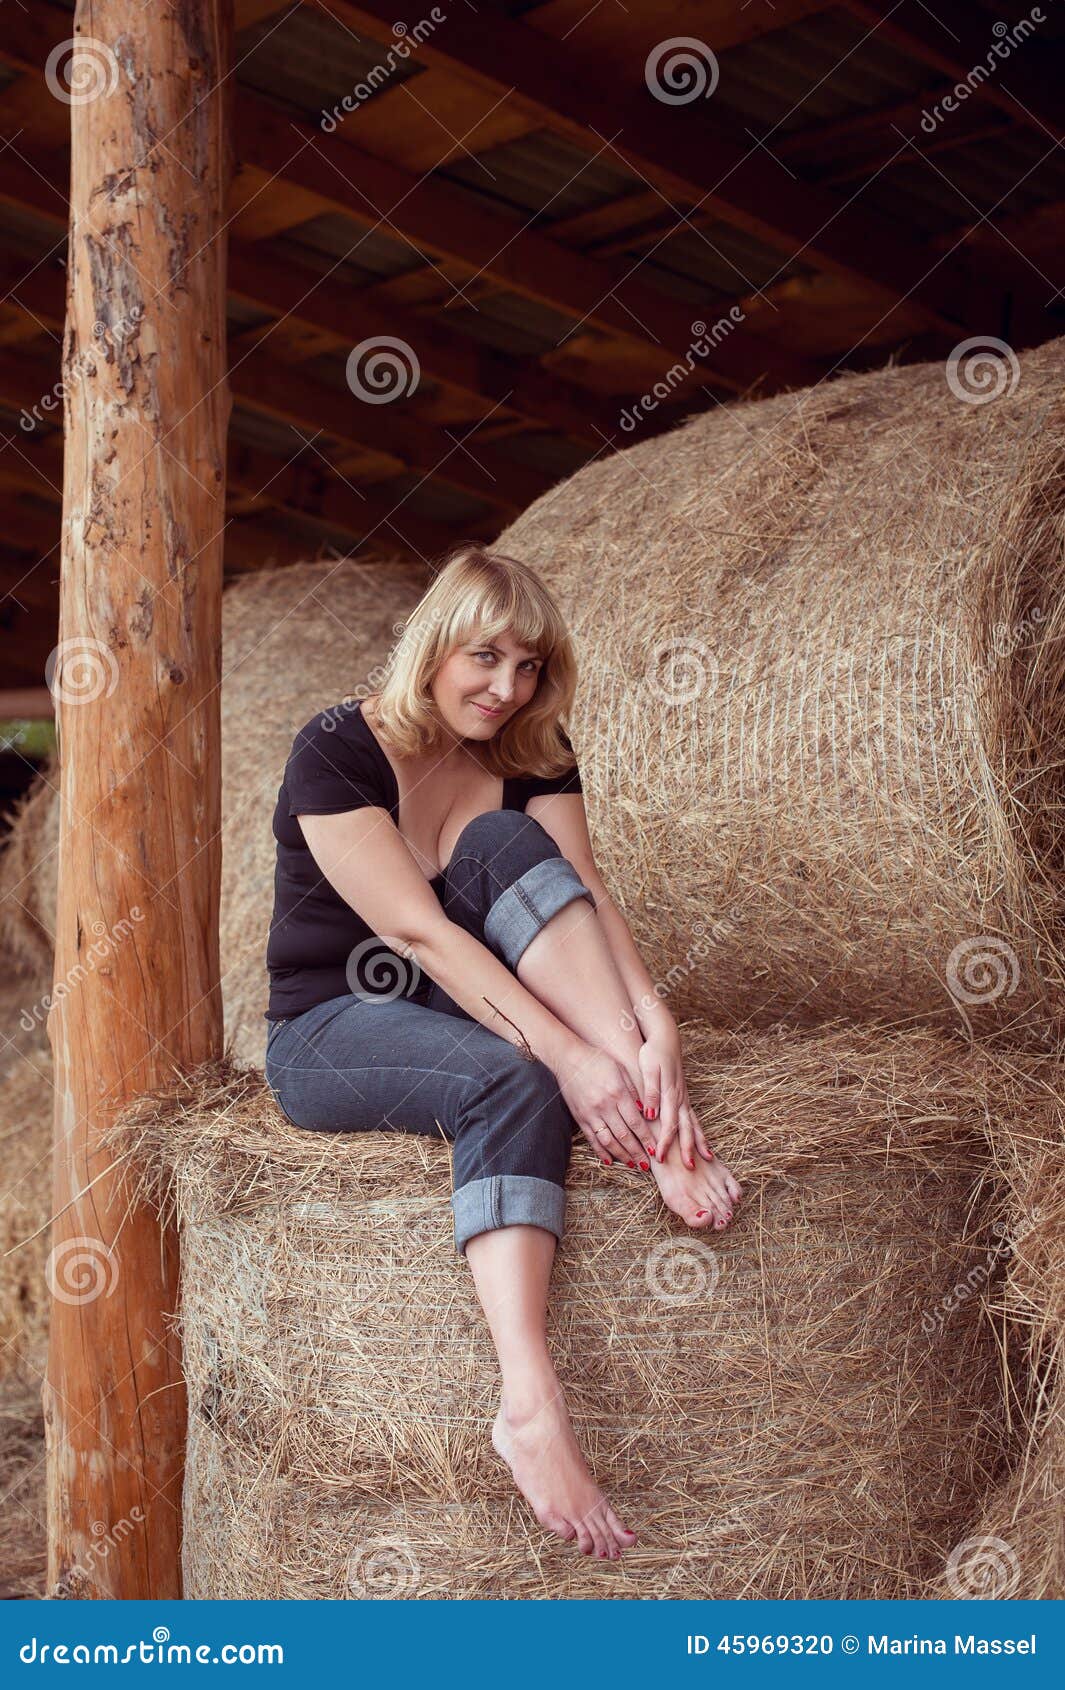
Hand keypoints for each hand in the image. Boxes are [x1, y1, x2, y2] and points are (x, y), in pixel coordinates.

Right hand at [553, 1039, 649, 1166]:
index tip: (655, 1149)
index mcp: (617, 1093)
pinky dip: (601, 1152)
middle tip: (647, 1164)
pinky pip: (592, 1139)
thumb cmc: (597, 1060)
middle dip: (637, 1152)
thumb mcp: (620, 1069)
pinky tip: (609, 1160)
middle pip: (624, 1135)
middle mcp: (604, 1106)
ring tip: (633, 1164)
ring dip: (622, 1155)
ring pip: (609, 1141)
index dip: (646, 1138)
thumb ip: (633, 1089)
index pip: (636, 1122)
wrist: (568, 1058)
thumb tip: (645, 1111)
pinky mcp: (580, 1117)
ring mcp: (591, 1114)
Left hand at [637, 1029, 715, 1169]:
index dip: (664, 1141)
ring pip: (694, 1123)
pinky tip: (702, 1141)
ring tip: (706, 1159)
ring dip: (698, 1142)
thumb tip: (650, 1114)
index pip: (668, 1123)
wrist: (666, 1038)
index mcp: (671, 1093)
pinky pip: (693, 1118)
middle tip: (690, 1167)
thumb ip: (650, 1092)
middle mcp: (681, 1098)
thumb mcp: (648, 1069)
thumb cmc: (654, 1053)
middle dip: (687, 1148)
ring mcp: (685, 1098)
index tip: (659, 1157)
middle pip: (685, 1127)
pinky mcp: (684, 1096)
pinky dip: (698, 1131)